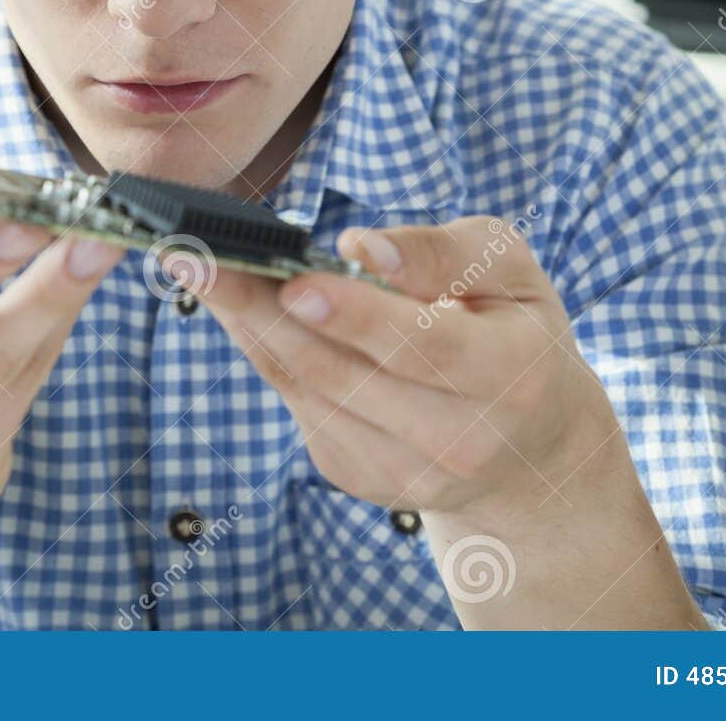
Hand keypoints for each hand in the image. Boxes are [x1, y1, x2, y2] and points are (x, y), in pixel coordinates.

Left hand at [180, 214, 705, 627]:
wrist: (531, 451)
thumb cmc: (516, 332)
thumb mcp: (512, 273)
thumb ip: (443, 252)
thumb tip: (358, 250)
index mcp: (510, 378)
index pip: (423, 347)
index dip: (358, 317)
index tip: (295, 281)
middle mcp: (456, 440)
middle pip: (342, 373)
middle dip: (262, 311)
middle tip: (197, 256)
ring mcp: (400, 472)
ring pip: (305, 388)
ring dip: (245, 324)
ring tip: (194, 266)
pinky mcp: (355, 475)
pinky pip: (297, 400)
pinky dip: (263, 346)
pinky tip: (234, 303)